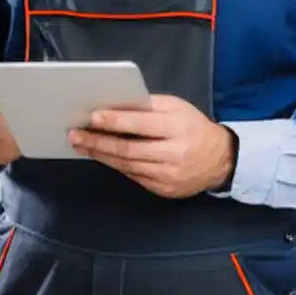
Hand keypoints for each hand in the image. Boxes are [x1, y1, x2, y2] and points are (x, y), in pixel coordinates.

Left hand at [68, 95, 236, 198]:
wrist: (220, 160)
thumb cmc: (193, 126)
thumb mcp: (176, 107)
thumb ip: (147, 105)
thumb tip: (113, 105)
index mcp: (178, 128)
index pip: (140, 125)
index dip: (114, 122)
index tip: (92, 117)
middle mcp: (174, 154)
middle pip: (129, 149)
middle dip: (98, 141)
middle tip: (75, 134)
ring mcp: (169, 176)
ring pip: (127, 165)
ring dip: (101, 155)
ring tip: (81, 144)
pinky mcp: (164, 190)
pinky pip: (133, 176)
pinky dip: (115, 165)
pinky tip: (101, 156)